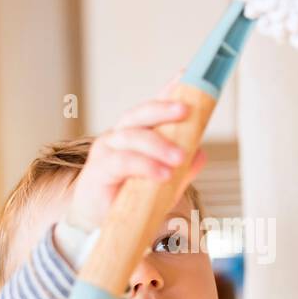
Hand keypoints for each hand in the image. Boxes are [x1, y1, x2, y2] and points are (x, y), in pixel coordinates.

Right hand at [65, 71, 207, 231]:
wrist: (96, 224)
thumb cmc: (128, 199)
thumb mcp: (162, 184)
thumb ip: (181, 169)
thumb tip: (201, 153)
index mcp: (136, 134)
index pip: (152, 108)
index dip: (168, 90)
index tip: (187, 74)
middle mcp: (120, 135)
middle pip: (139, 113)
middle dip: (163, 108)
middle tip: (186, 111)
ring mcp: (107, 150)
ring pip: (132, 136)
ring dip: (158, 144)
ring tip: (180, 157)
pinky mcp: (98, 169)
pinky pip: (123, 161)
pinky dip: (145, 165)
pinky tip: (163, 174)